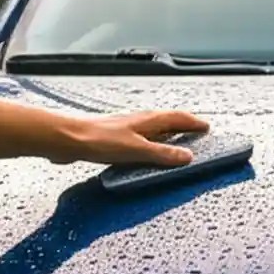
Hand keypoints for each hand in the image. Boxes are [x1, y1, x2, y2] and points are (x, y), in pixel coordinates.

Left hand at [50, 111, 209, 165]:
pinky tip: (145, 151)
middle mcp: (139, 121)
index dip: (193, 122)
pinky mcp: (114, 138)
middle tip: (195, 132)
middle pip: (167, 121)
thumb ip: (162, 153)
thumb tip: (187, 156)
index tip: (206, 127)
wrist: (67, 139)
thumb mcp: (136, 150)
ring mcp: (126, 128)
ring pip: (153, 128)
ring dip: (167, 133)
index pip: (178, 118)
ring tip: (175, 141)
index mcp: (148, 120)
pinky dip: (151, 142)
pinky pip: (140, 138)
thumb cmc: (99, 141)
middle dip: (182, 125)